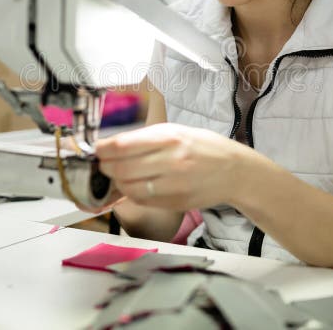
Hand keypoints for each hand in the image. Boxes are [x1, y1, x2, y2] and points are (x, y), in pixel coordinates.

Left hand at [95, 123, 250, 210]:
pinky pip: (142, 200)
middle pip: (121, 168)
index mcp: (170, 137)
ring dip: (117, 182)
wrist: (235, 172)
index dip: (103, 149)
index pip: (123, 145)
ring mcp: (173, 184)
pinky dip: (132, 194)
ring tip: (118, 175)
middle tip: (103, 164)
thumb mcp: (178, 131)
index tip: (97, 149)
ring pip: (128, 187)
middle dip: (105, 167)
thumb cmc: (206, 148)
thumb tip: (114, 146)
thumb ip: (147, 139)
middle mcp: (171, 161)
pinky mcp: (175, 202)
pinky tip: (134, 186)